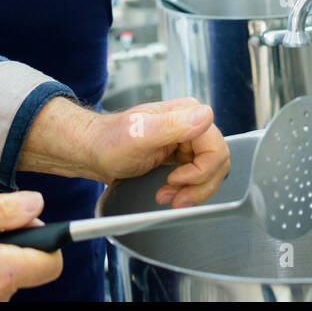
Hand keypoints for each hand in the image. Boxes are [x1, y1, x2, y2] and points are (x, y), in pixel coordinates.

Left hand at [90, 97, 230, 207]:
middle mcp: (191, 123)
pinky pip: (199, 176)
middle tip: (174, 198)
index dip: (200, 172)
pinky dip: (187, 190)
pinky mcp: (183, 155)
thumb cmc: (109, 142)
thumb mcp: (138, 135)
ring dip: (193, 191)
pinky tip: (169, 192)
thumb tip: (205, 116)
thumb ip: (172, 125)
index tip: (174, 180)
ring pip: (211, 172)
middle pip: (218, 163)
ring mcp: (188, 140)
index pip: (216, 149)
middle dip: (198, 185)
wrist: (93, 151)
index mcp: (187, 113)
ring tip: (167, 196)